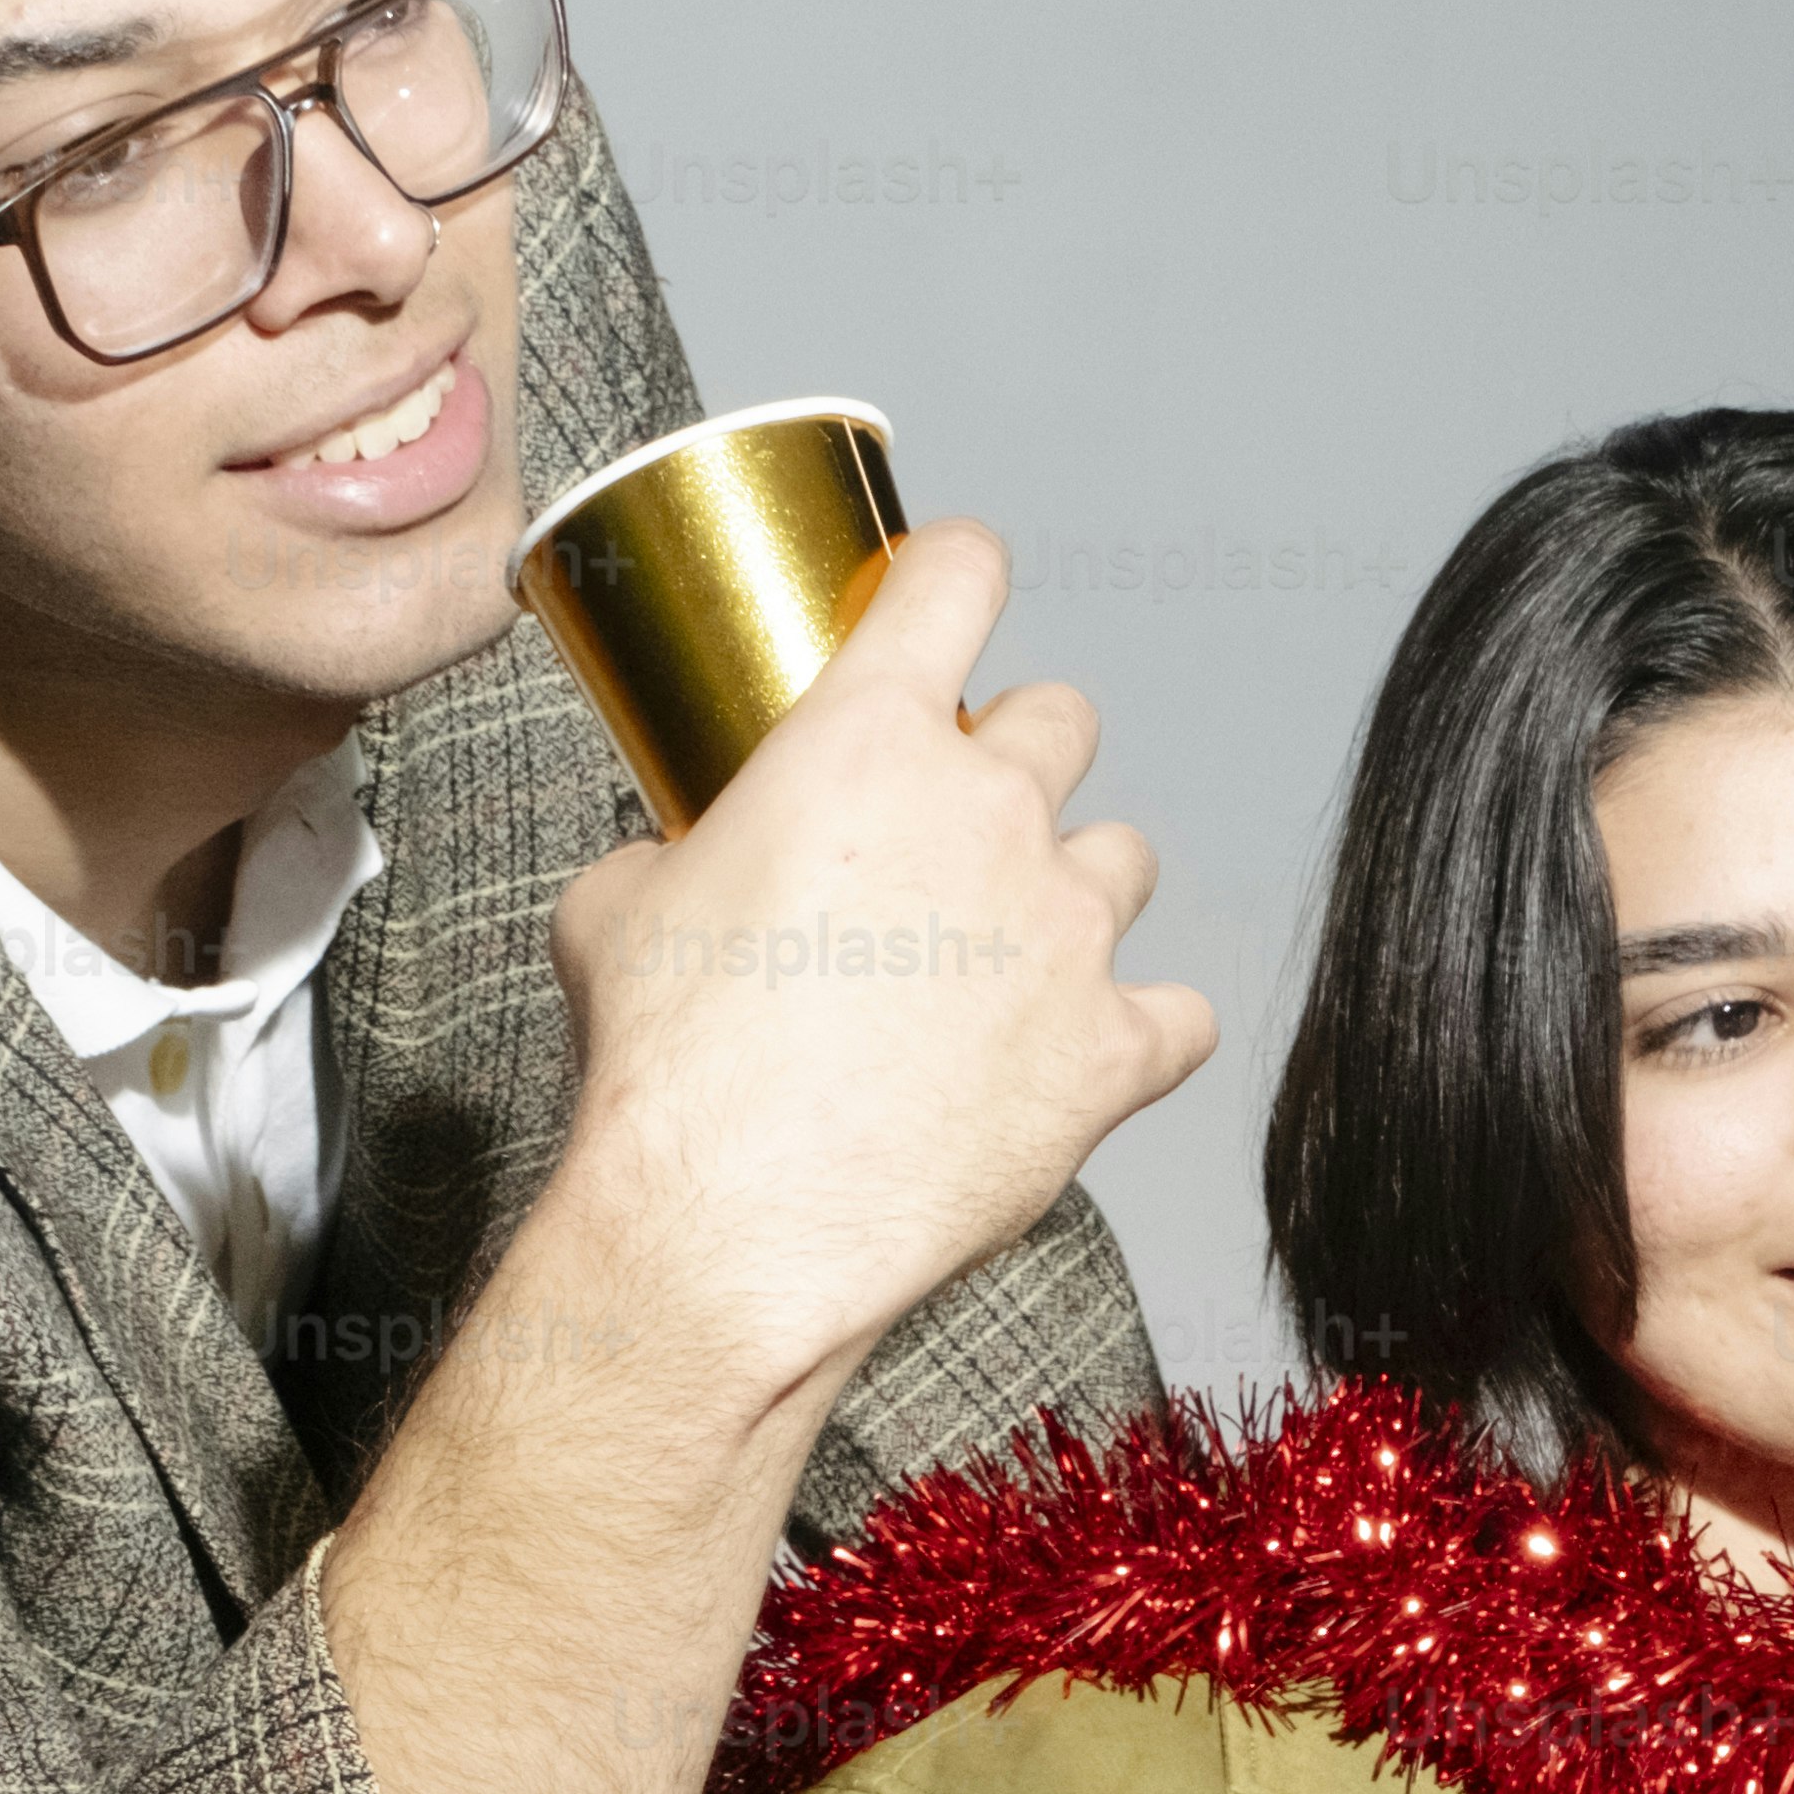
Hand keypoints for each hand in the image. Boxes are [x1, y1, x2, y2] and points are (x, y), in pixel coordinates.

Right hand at [541, 521, 1214, 1400]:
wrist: (728, 1222)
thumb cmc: (667, 1066)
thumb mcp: (615, 909)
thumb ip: (671, 849)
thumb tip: (677, 866)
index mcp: (867, 739)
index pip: (957, 578)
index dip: (958, 571)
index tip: (952, 591)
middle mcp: (990, 809)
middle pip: (1061, 720)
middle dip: (1016, 759)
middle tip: (955, 830)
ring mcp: (1066, 930)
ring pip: (1126, 859)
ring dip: (1075, 892)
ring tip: (1007, 957)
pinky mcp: (1111, 1050)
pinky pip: (1178, 1017)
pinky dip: (1139, 1032)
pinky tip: (1082, 1056)